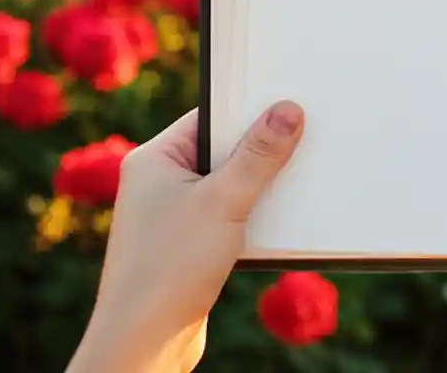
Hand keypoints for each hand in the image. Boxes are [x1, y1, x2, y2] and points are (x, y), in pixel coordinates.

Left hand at [67, 101, 304, 372]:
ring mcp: (172, 215)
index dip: (251, 110)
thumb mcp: (224, 201)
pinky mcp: (189, 245)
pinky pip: (229, 216)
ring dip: (260, 188)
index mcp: (154, 159)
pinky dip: (253, 216)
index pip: (210, 117)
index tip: (291, 105)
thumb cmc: (170, 268)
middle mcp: (158, 182)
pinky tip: (278, 222)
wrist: (143, 341)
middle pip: (223, 150)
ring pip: (230, 185)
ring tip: (295, 184)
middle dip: (262, 152)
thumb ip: (259, 154)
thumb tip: (288, 109)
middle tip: (303, 142)